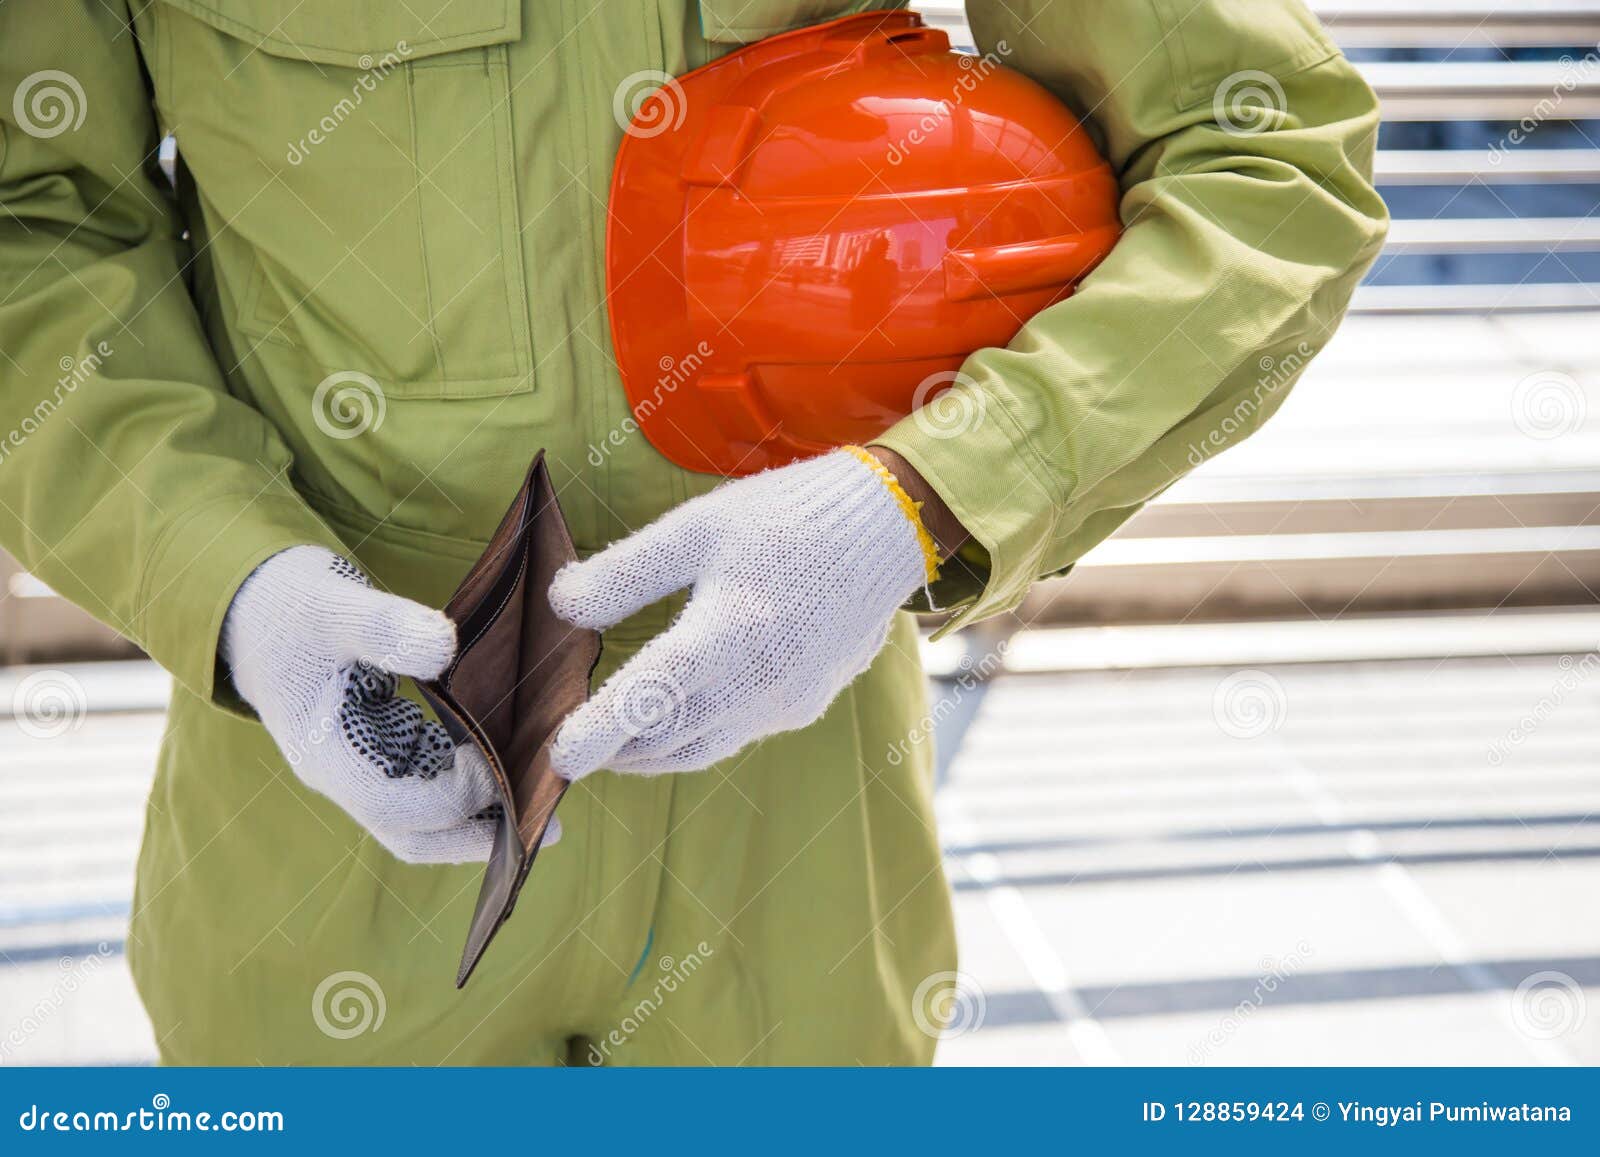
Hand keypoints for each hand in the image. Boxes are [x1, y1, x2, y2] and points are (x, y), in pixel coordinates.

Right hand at [221, 546, 556, 862]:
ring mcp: (361, 762)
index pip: (393, 806)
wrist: (251, 602)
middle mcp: (344, 771)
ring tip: (541, 797)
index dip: (453, 795)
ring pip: (425, 813)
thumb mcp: (331, 605)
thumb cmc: (286, 602)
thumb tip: (445, 648)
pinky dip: (470, 776)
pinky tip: (512, 758)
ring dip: (480, 811)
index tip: (502, 762)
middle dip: (478, 836)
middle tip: (549, 830)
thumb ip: (383, 625)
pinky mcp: (379, 743)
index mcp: (324, 754)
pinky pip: (429, 777)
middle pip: (413, 832)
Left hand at [548, 448, 939, 777]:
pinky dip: (694, 737)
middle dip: (614, 748)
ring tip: (612, 747)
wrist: (886, 528)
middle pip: (667, 736)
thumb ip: (626, 571)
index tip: (559, 758)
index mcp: (727, 633)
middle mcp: (758, 683)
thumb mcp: (697, 528)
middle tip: (567, 749)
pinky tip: (675, 718)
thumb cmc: (787, 518)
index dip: (598, 731)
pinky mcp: (804, 704)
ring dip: (652, 752)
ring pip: (700, 747)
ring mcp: (785, 702)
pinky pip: (735, 735)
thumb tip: (561, 603)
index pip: (648, 697)